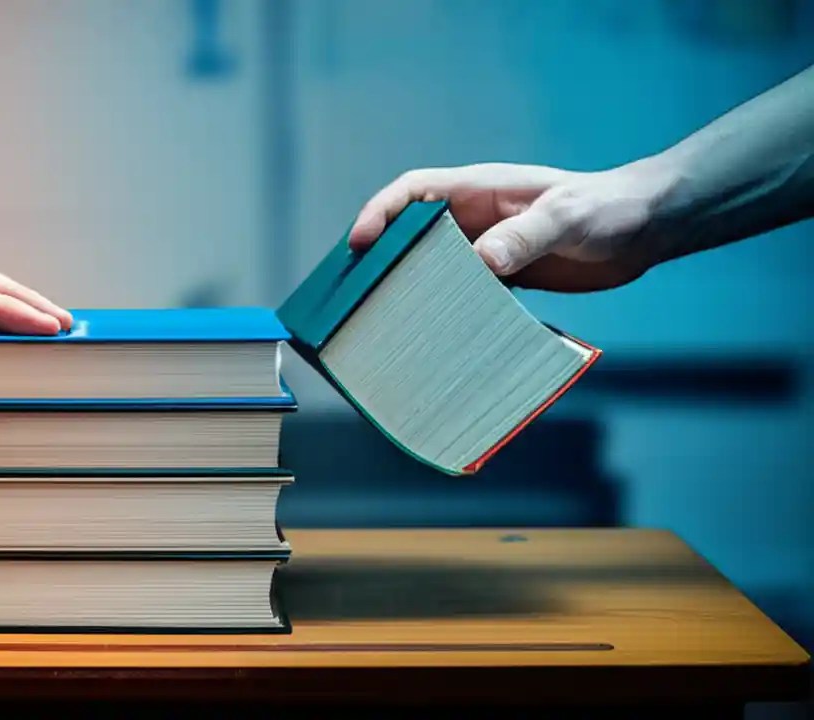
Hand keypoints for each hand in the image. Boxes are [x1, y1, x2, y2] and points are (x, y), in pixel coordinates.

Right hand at [347, 160, 676, 291]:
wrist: (646, 227)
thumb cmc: (607, 207)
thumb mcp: (566, 216)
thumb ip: (524, 236)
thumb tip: (481, 263)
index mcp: (480, 190)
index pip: (412, 193)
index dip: (379, 214)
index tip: (358, 243)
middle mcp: (475, 218)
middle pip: (410, 234)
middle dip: (379, 258)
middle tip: (354, 292)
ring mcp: (487, 248)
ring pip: (433, 267)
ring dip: (410, 289)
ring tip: (383, 321)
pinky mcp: (505, 277)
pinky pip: (463, 293)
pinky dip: (446, 311)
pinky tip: (438, 337)